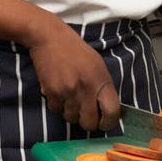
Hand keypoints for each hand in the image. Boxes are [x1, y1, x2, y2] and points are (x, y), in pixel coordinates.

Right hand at [22, 15, 119, 131]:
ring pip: (71, 118)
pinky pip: (56, 110)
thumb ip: (104, 87)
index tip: (104, 122)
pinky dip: (57, 105)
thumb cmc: (76, 50)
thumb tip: (111, 110)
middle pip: (89, 123)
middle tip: (84, 114)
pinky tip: (58, 91)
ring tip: (69, 97)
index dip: (109, 123)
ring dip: (71, 112)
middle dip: (87, 122)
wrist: (50, 37)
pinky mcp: (51, 92)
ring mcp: (68, 92)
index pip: (112, 112)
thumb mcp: (98, 65)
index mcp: (101, 80)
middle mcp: (86, 89)